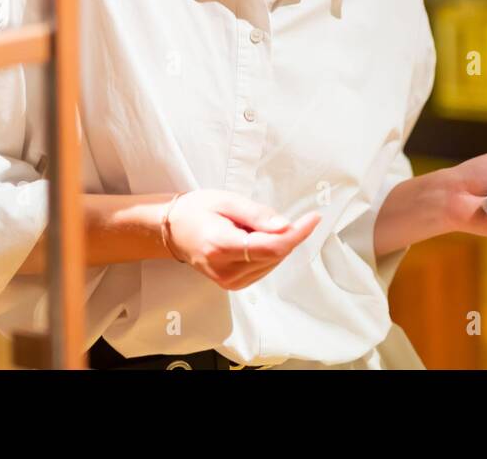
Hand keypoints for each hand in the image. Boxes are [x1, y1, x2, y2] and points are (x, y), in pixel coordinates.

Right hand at [165, 190, 319, 290]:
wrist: (174, 230)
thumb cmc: (197, 210)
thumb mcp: (226, 200)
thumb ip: (256, 214)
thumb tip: (285, 227)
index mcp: (221, 246)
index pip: (272, 247)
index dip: (297, 233)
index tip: (313, 218)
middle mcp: (225, 270)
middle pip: (275, 255)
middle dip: (283, 233)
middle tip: (264, 216)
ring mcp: (228, 282)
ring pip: (273, 262)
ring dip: (274, 242)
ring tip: (248, 227)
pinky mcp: (232, 285)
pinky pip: (264, 268)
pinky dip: (267, 252)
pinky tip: (250, 239)